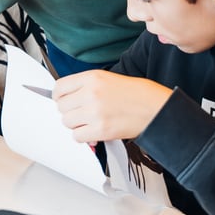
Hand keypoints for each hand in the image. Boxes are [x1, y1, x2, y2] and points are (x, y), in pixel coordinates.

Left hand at [54, 69, 171, 143]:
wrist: (155, 107)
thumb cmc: (135, 93)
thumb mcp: (107, 78)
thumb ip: (85, 85)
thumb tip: (67, 96)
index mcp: (91, 78)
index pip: (59, 87)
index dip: (58, 96)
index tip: (62, 100)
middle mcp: (90, 93)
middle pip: (61, 106)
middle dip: (68, 111)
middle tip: (79, 113)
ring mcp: (95, 112)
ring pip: (67, 122)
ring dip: (75, 124)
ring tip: (87, 122)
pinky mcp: (101, 130)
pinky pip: (77, 136)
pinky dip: (83, 137)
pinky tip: (92, 132)